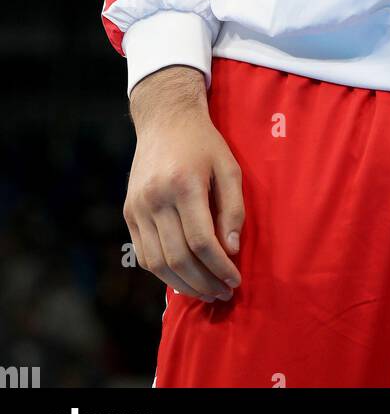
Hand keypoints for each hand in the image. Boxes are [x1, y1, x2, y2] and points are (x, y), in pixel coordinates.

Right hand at [124, 65, 244, 302]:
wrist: (164, 120)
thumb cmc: (203, 144)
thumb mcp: (229, 167)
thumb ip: (233, 209)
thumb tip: (231, 250)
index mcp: (184, 184)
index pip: (202, 241)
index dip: (220, 267)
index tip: (235, 280)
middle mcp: (156, 198)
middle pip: (179, 257)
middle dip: (204, 282)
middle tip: (224, 293)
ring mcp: (138, 207)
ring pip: (158, 262)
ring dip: (184, 285)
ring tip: (206, 293)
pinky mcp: (129, 213)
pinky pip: (144, 255)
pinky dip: (164, 273)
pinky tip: (184, 278)